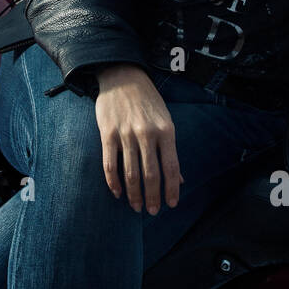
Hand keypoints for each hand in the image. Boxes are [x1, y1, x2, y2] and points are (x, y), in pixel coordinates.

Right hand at [94, 64, 183, 213]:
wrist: (122, 76)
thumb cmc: (147, 101)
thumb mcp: (166, 120)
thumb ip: (170, 150)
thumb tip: (180, 179)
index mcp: (166, 131)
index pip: (172, 167)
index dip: (172, 189)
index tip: (171, 205)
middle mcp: (147, 134)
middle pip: (151, 174)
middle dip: (152, 197)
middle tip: (152, 211)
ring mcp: (126, 134)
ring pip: (130, 173)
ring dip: (134, 194)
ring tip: (136, 207)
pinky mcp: (107, 133)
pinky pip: (110, 164)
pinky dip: (113, 182)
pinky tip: (117, 193)